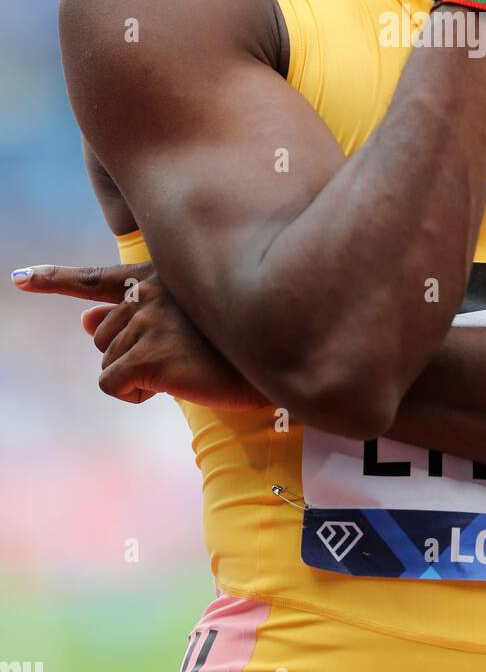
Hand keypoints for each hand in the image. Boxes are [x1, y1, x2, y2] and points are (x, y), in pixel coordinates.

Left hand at [12, 261, 267, 407]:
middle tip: (178, 359)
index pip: (98, 278)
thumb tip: (83, 321)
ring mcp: (149, 319)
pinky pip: (112, 385)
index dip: (54, 278)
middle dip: (127, 356)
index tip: (20, 278)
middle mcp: (150, 291)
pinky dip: (137, 395)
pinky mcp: (148, 353)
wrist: (274, 365)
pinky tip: (175, 385)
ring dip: (138, 376)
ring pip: (106, 362)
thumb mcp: (180, 328)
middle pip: (101, 336)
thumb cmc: (234, 347)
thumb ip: (131, 319)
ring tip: (185, 368)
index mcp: (161, 276)